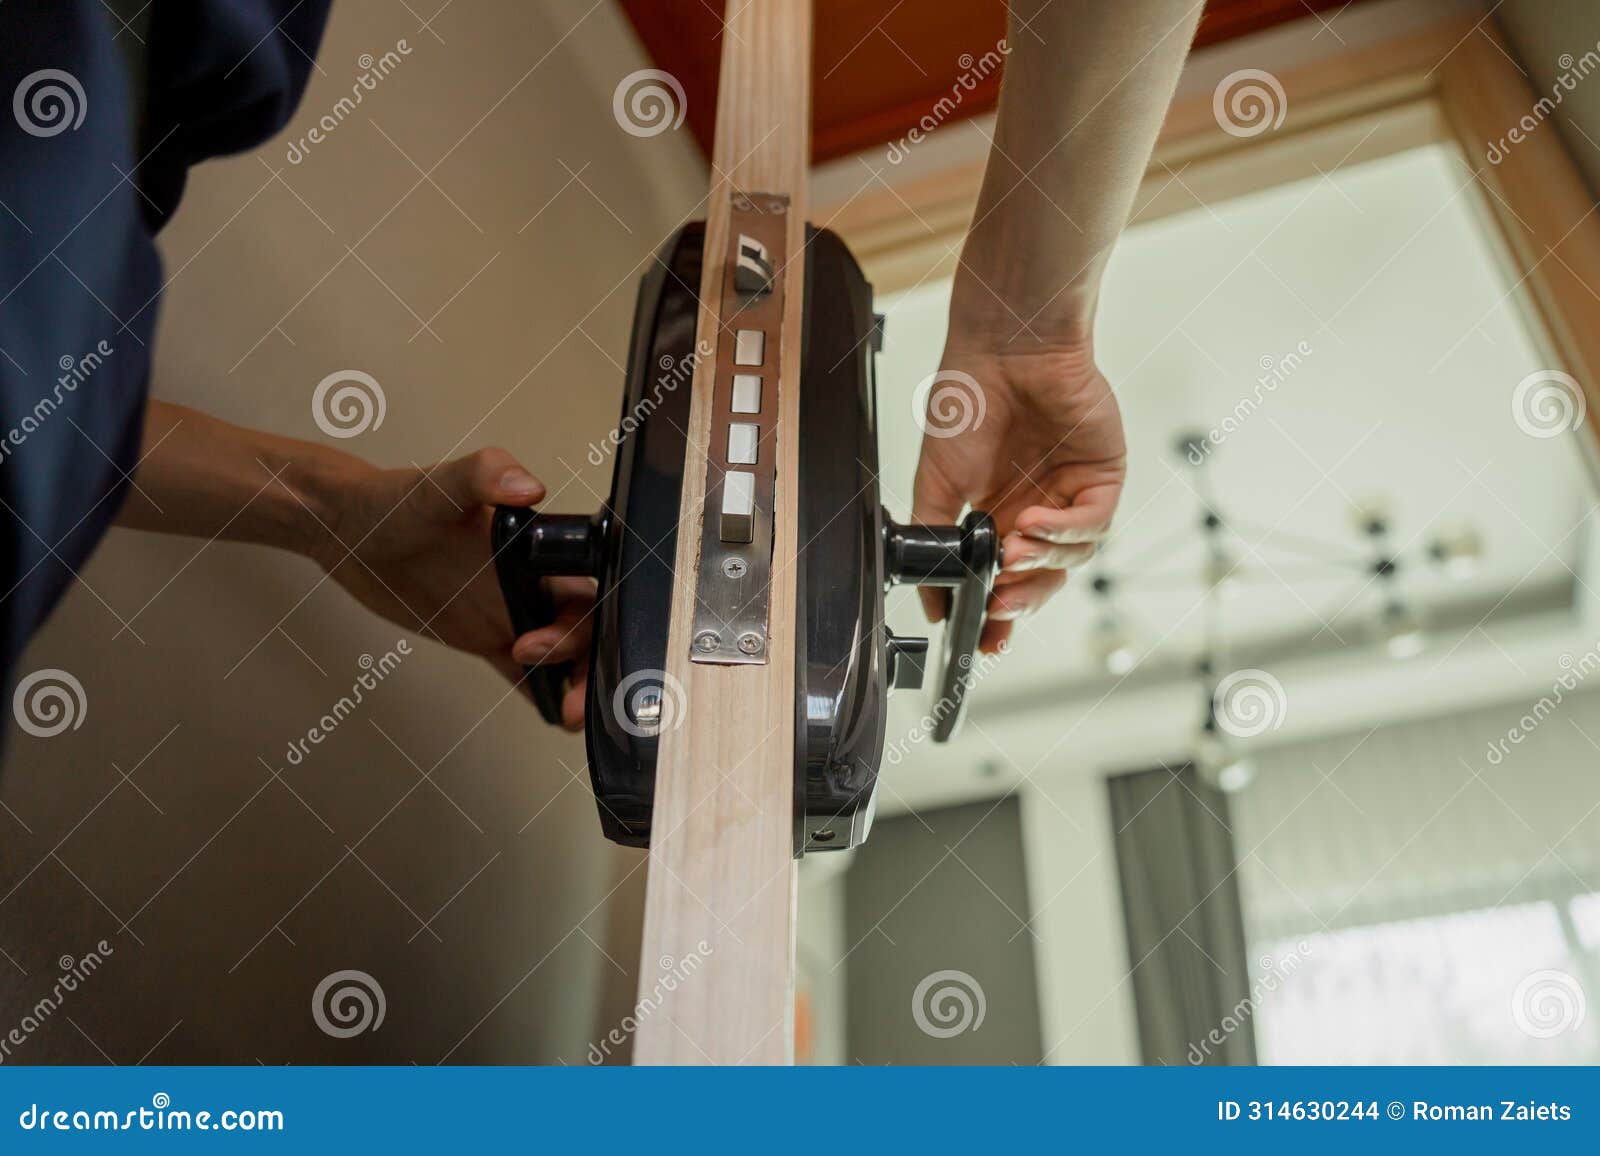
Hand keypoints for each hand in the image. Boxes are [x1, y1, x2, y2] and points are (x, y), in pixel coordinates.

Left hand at [316, 447, 594, 728]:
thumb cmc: (392, 500)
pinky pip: (524, 672)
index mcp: (534, 548)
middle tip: (569, 703)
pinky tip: (552, 717)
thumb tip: (528, 487)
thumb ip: (484, 474)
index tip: (542, 645)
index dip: (584, 623)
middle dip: (584, 667)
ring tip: (567, 716)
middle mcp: (529, 581)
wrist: (347, 530)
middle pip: (581, 629)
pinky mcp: (483, 637)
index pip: (585, 588)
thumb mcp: (438, 487)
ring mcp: (508, 612)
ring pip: (560, 657)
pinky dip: (543, 694)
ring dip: (572, 686)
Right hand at [911, 342, 1125, 653]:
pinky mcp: (1102, 476)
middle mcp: (1036, 510)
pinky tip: (1034, 525)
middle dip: (1021, 600)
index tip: (982, 641)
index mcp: (996, 516)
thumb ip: (937, 541)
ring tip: (1012, 552)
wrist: (1003, 351)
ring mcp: (1071, 494)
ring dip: (1042, 562)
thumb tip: (930, 598)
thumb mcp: (937, 483)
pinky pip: (1093, 523)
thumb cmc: (967, 403)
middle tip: (998, 609)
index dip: (996, 615)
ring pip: (1071, 557)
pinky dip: (1065, 532)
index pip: (1004, 580)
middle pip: (1042, 579)